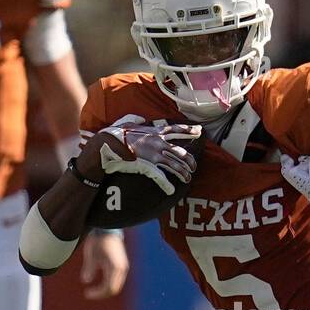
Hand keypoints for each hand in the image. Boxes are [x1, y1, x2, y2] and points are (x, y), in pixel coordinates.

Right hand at [78, 114, 200, 194]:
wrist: (109, 143)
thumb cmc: (116, 133)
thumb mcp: (127, 122)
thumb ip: (136, 120)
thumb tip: (140, 118)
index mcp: (155, 131)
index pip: (177, 130)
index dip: (190, 131)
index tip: (200, 131)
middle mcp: (159, 142)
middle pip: (181, 151)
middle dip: (190, 160)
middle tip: (194, 166)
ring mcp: (155, 154)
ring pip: (176, 165)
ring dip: (183, 173)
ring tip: (188, 178)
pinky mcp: (149, 166)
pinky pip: (162, 176)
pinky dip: (168, 185)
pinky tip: (173, 190)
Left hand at [79, 231, 128, 298]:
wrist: (108, 228)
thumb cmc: (98, 239)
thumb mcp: (91, 253)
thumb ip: (89, 268)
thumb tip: (85, 281)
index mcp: (116, 267)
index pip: (109, 288)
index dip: (98, 293)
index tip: (87, 293)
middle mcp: (122, 269)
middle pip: (114, 289)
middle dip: (101, 293)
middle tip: (88, 294)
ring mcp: (123, 267)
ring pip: (115, 285)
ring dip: (104, 289)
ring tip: (92, 291)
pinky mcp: (121, 265)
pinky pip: (115, 280)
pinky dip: (107, 284)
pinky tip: (98, 283)